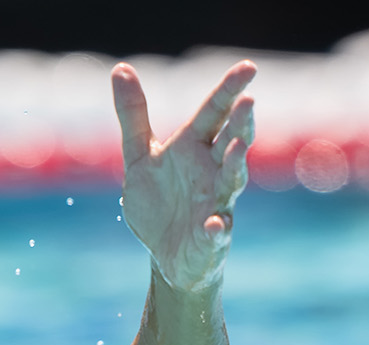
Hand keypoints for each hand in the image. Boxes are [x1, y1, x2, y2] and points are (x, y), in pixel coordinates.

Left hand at [113, 60, 255, 292]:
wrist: (165, 254)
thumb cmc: (159, 200)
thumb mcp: (140, 155)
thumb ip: (133, 115)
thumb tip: (120, 69)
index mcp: (195, 148)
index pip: (214, 114)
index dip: (228, 91)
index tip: (248, 67)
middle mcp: (213, 171)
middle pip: (230, 143)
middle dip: (239, 124)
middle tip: (248, 102)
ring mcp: (217, 203)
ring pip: (232, 181)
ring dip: (235, 165)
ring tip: (236, 149)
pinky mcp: (211, 237)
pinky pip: (217, 232)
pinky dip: (217, 229)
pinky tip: (215, 225)